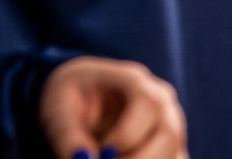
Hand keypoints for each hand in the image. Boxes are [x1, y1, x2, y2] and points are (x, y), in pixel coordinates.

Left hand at [40, 56, 186, 158]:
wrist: (83, 94)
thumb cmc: (69, 96)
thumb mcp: (57, 110)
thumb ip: (67, 137)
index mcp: (133, 80)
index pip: (147, 103)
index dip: (127, 135)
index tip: (101, 154)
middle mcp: (161, 99)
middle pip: (169, 133)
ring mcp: (169, 122)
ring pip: (175, 152)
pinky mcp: (169, 144)